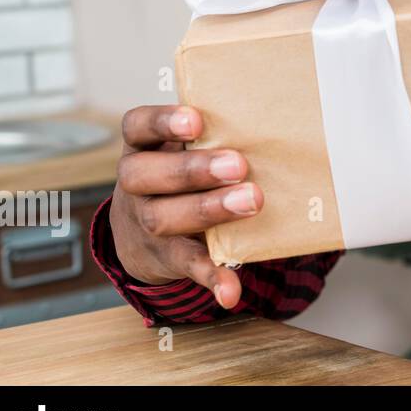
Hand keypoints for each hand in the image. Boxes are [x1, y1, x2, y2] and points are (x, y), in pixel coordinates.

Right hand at [109, 105, 263, 307]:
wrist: (143, 232)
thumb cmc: (181, 175)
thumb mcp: (182, 149)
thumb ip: (214, 135)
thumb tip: (273, 121)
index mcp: (143, 147)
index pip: (137, 126)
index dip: (162, 122)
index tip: (196, 121)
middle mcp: (136, 184)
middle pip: (146, 174)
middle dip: (193, 170)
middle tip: (239, 166)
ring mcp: (146, 222)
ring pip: (161, 217)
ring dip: (208, 210)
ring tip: (251, 202)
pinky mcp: (167, 257)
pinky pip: (186, 266)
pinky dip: (211, 277)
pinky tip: (231, 289)